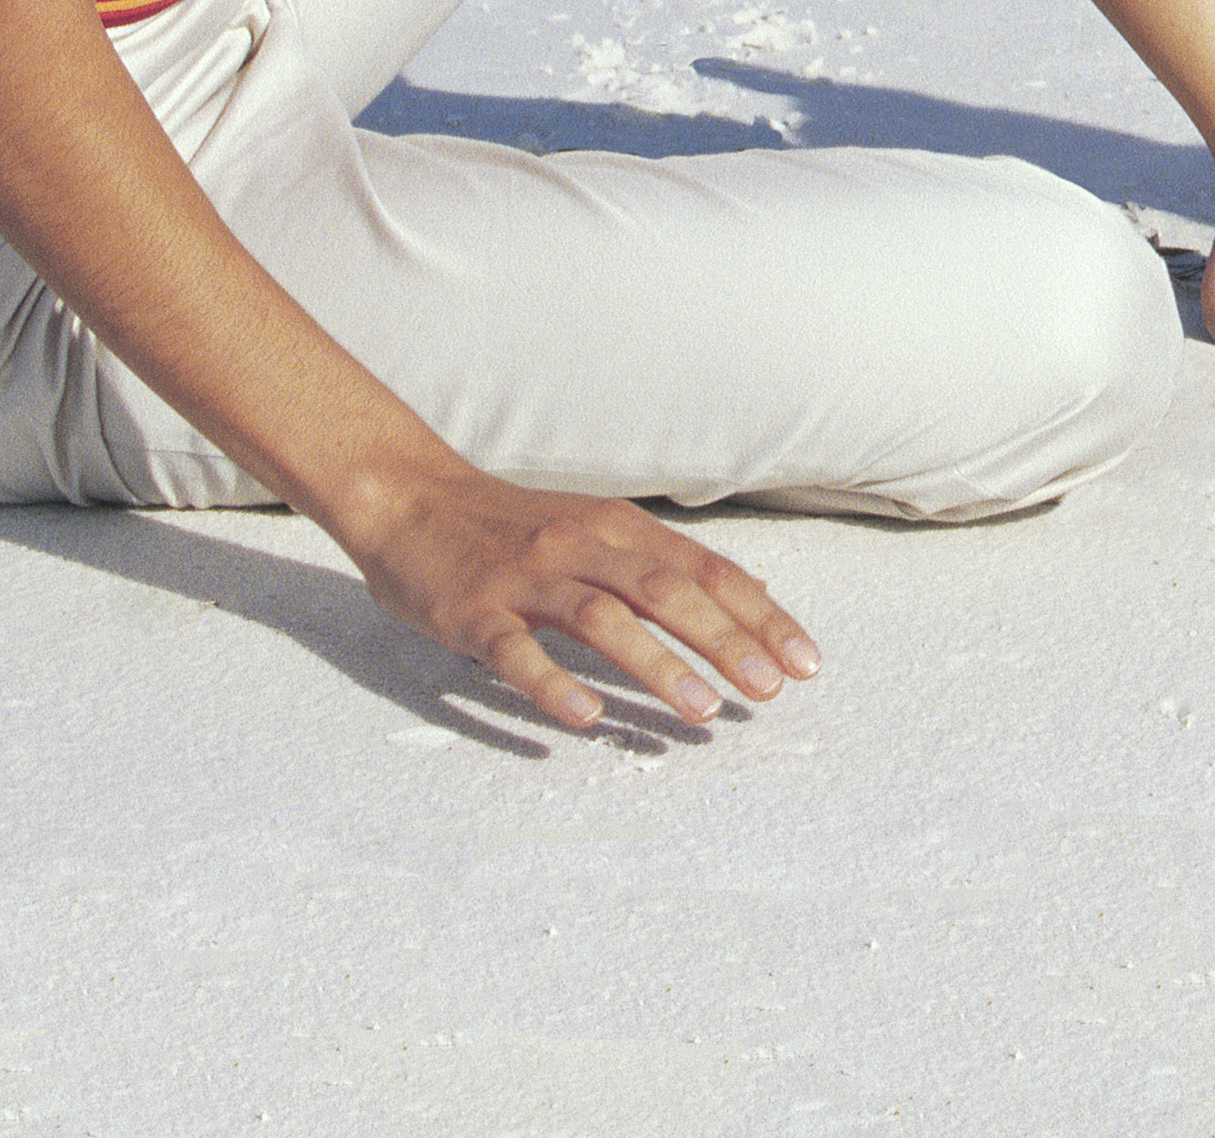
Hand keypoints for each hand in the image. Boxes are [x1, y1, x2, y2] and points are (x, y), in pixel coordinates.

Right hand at [348, 464, 819, 731]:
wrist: (410, 497)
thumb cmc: (513, 527)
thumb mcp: (598, 530)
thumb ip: (668, 563)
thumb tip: (755, 594)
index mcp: (619, 529)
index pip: (707, 572)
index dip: (759, 616)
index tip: (804, 661)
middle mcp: (582, 546)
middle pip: (668, 591)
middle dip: (727, 641)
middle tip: (771, 690)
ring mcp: (526, 579)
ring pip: (604, 618)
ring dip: (659, 665)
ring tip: (703, 711)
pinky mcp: (473, 612)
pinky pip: (515, 651)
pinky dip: (553, 682)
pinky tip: (588, 717)